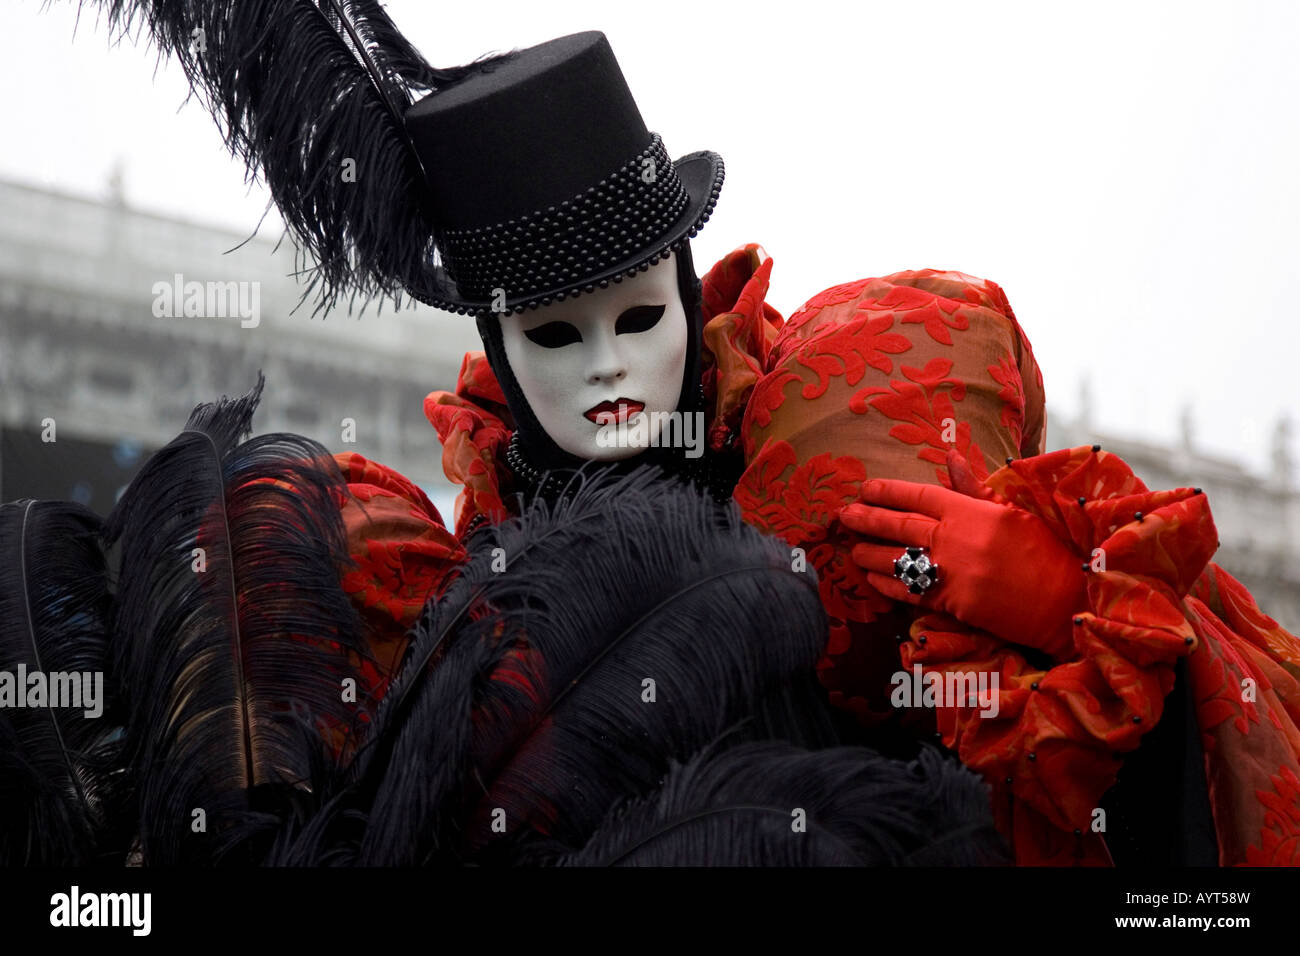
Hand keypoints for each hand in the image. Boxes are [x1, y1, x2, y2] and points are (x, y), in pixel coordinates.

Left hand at [838, 478, 1085, 657]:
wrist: (1065, 601)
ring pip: (898, 559)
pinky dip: (888, 585)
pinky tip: (873, 580)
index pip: (920, 495)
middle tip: (843, 515)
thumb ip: (974, 489)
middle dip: (868, 519)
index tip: (866, 488)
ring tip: (851, 549)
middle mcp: (957, 539)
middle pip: (901, 525)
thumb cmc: (1044, 552)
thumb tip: (950, 457)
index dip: (889, 491)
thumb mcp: (1012, 512)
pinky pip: (910, 591)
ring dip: (870, 554)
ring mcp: (952, 572)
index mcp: (972, 512)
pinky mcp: (952, 603)